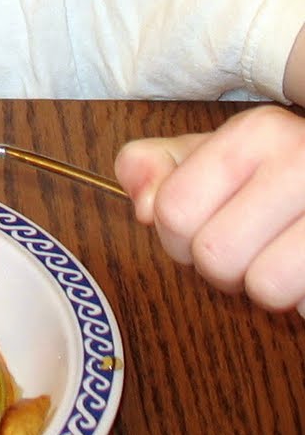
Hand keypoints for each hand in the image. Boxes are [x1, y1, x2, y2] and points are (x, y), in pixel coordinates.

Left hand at [114, 104, 304, 315]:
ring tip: (279, 259)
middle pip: (213, 254)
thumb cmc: (276, 180)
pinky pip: (301, 303)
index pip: (173, 210)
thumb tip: (145, 206)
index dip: (177, 237)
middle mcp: (301, 159)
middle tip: (248, 247)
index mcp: (257, 132)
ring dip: (264, 287)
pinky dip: (297, 300)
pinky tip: (301, 270)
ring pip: (263, 286)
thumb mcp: (214, 158)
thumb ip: (157, 169)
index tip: (205, 225)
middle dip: (222, 267)